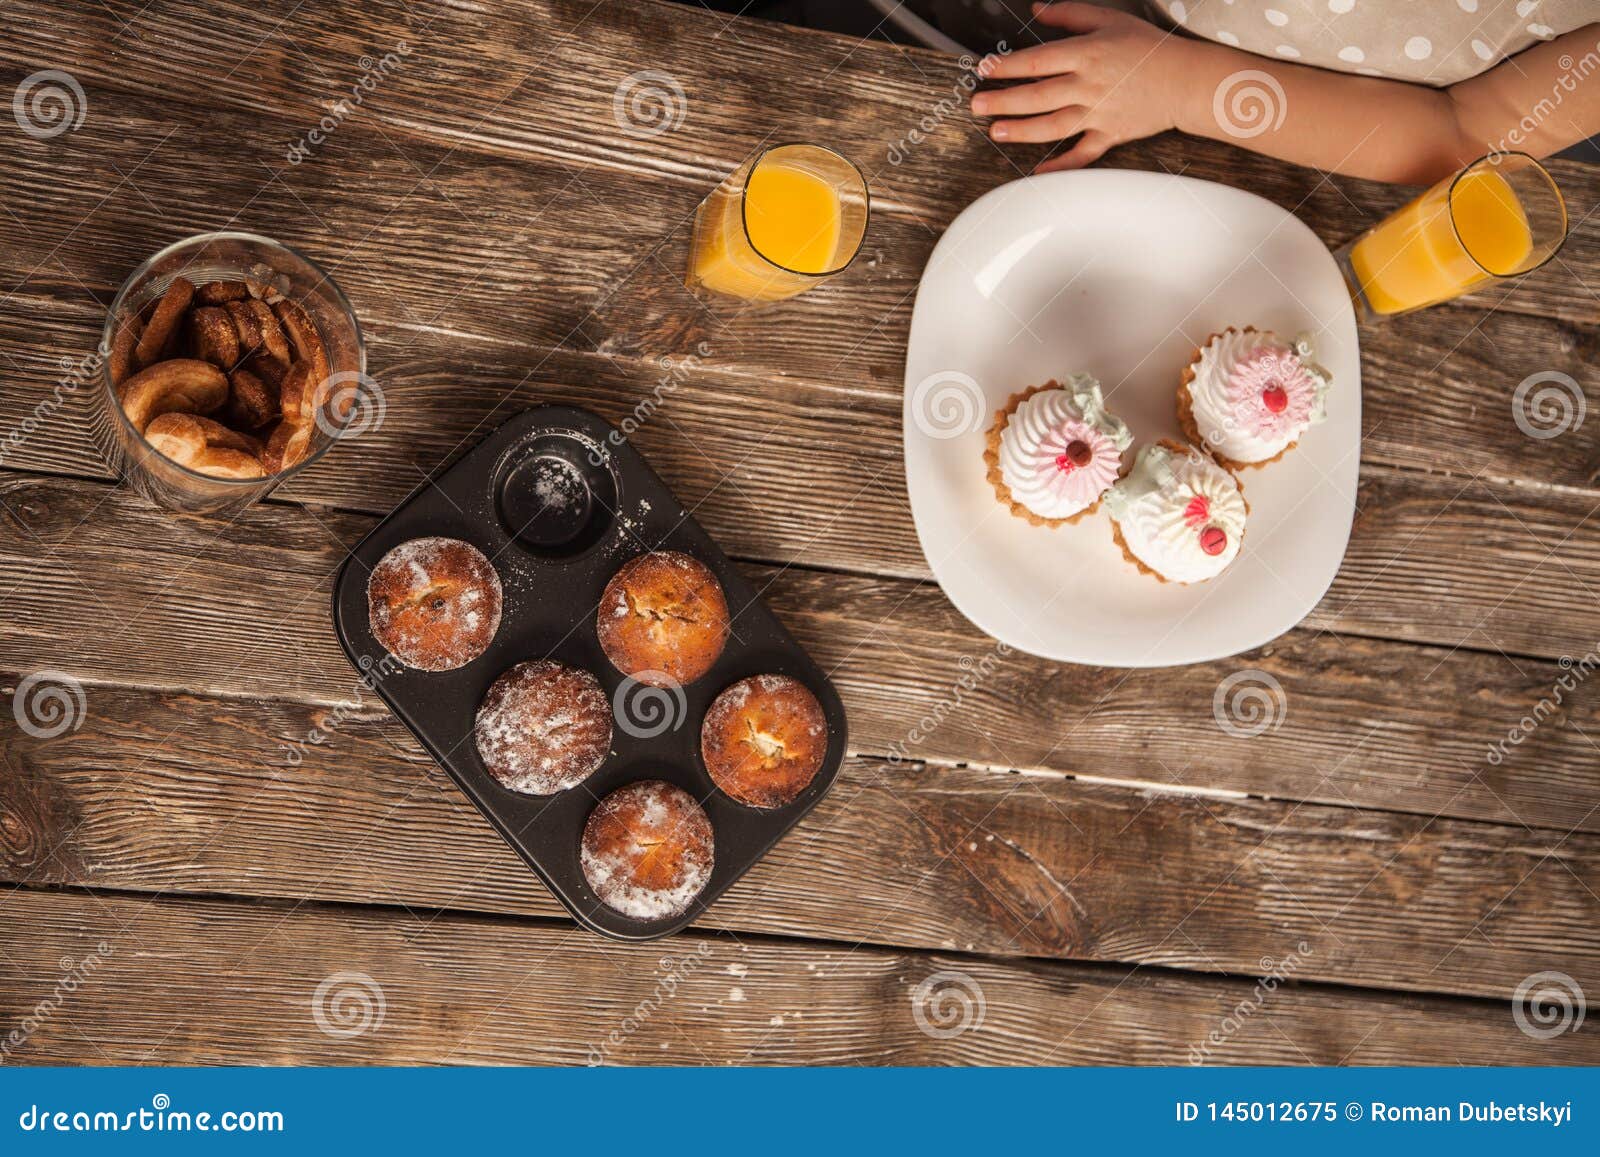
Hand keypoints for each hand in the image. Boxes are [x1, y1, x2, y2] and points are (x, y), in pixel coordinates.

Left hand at [971, 2, 1196, 172]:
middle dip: (1004, 101)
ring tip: (996, 131)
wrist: (1185, 80)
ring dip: (1022, 131)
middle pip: (1039, 96)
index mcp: (1088, 54)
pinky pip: (1083, 155)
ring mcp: (1099, 114)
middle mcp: (1090, 86)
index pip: (1038, 60)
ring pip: (1054, 126)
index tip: (984, 69)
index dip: (1008, 66)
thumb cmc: (1149, 48)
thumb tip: (1037, 10)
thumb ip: (1070, 14)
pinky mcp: (1111, 135)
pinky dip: (1062, 166)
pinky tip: (1039, 172)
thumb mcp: (1110, 20)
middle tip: (976, 105)